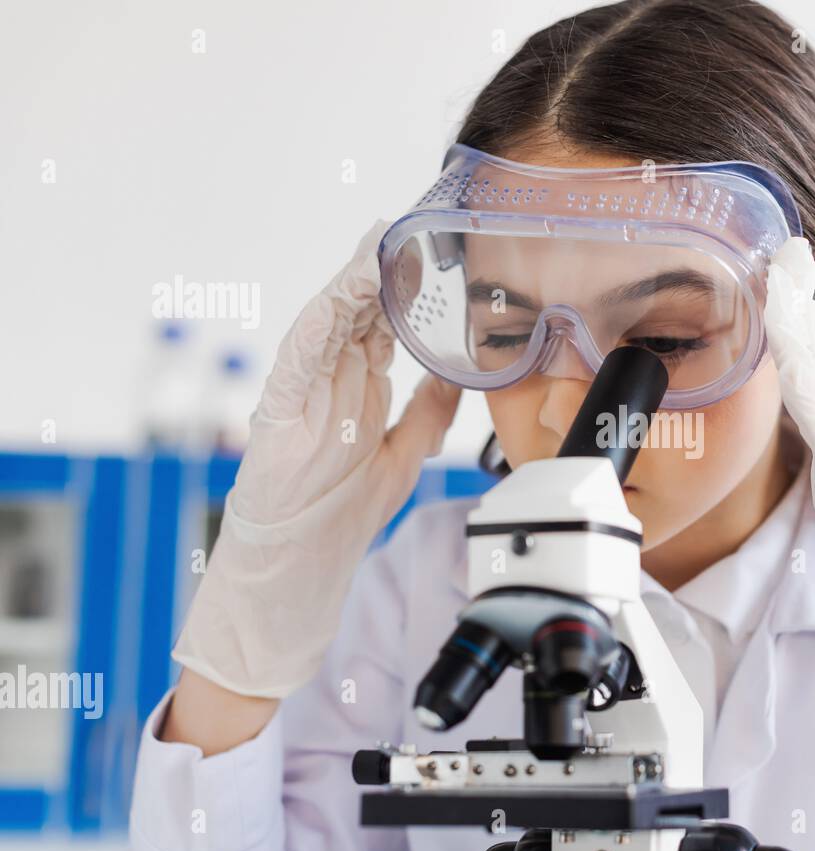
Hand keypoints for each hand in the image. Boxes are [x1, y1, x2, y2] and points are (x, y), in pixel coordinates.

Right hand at [172, 221, 460, 697]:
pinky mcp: (276, 418)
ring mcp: (300, 398)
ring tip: (377, 246)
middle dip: (380, 270)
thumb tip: (460, 376)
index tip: (435, 252)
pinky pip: (296, 363)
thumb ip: (427, 416)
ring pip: (326, 327)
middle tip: (409, 228)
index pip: (383, 326)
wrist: (295, 579)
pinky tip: (339, 300)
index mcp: (357, 392)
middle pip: (356, 315)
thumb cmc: (338, 520)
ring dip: (351, 285)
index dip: (406, 288)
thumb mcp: (401, 460)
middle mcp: (328, 386)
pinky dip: (317, 328)